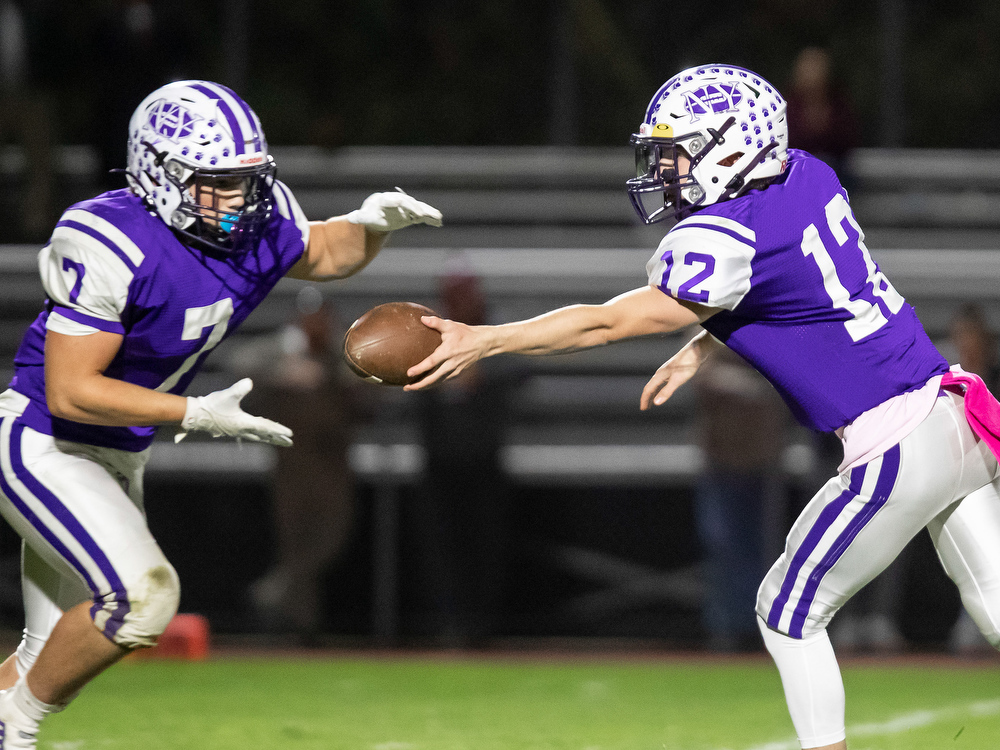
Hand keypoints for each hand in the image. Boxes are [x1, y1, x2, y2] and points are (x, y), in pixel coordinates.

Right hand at [176, 378, 292, 445]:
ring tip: (278, 441)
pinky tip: (254, 438)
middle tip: (290, 443)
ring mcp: (236, 431)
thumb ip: (239, 389)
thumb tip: (249, 382)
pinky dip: (254, 437)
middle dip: (277, 439)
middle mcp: (242, 430)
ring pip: (256, 436)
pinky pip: (246, 436)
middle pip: (264, 435)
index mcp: (244, 423)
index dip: (279, 430)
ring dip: (268, 439)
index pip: (266, 427)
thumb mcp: (227, 395)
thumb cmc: (211, 405)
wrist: (194, 415)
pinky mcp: (230, 430)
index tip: (290, 434)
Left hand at [346, 188, 442, 231]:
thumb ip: (359, 217)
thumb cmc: (370, 214)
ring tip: (438, 217)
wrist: (378, 214)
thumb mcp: (364, 217)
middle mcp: (399, 201)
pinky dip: (430, 218)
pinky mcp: (412, 214)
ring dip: (428, 212)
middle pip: (410, 202)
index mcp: (387, 200)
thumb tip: (350, 218)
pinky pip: (423, 215)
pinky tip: (439, 222)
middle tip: (422, 216)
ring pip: (419, 207)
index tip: (408, 210)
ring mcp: (407, 207)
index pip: (396, 200)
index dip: (402, 204)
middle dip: (416, 208)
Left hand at [403, 316, 489, 389]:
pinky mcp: (457, 373)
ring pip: (437, 382)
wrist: (482, 343)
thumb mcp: (451, 325)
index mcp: (448, 352)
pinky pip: (443, 380)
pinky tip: (424, 383)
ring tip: (411, 387)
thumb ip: (436, 322)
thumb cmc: (464, 333)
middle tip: (406, 387)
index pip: (432, 363)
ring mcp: (455, 370)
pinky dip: (433, 383)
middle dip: (419, 385)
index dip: (420, 369)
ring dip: (424, 386)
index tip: (409, 373)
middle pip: (433, 379)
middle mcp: (451, 364)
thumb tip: (421, 319)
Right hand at [640, 332, 716, 409]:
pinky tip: (663, 391)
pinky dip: (660, 389)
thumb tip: (656, 403)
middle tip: (645, 408)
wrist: (697, 351)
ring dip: (653, 394)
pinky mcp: (673, 371)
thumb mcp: (677, 380)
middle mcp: (661, 373)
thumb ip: (666, 391)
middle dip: (647, 398)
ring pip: (656, 385)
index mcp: (659, 375)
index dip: (644, 399)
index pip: (648, 389)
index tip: (642, 409)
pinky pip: (663, 382)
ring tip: (652, 402)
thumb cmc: (687, 365)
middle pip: (651, 387)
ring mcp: (667, 372)